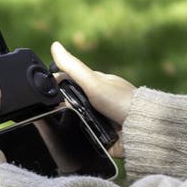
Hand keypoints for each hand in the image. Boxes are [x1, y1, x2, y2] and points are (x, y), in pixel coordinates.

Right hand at [50, 42, 135, 158]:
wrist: (143, 130)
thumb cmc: (121, 101)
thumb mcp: (93, 82)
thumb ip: (73, 67)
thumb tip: (54, 45)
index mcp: (96, 84)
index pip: (69, 81)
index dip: (55, 85)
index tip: (43, 92)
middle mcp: (97, 101)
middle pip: (69, 103)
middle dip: (60, 109)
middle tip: (52, 113)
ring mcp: (99, 120)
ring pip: (75, 122)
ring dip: (69, 126)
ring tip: (62, 129)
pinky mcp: (101, 139)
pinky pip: (84, 139)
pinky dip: (79, 140)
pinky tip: (73, 141)